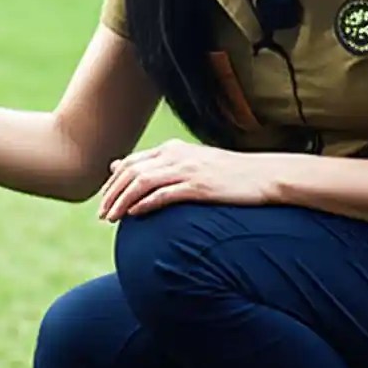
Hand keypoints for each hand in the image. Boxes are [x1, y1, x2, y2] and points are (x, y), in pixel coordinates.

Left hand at [96, 139, 276, 221]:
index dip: (113, 182)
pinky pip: (164, 194)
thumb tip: (128, 169)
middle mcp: (177, 156)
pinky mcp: (199, 187)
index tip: (103, 200)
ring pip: (142, 183)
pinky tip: (135, 215)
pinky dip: (145, 204)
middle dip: (111, 194)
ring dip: (122, 201)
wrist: (266, 175)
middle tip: (101, 214)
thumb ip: (162, 166)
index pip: (132, 162)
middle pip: (131, 172)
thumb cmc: (229, 174)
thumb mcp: (193, 163)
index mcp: (174, 149)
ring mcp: (188, 170)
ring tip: (112, 218)